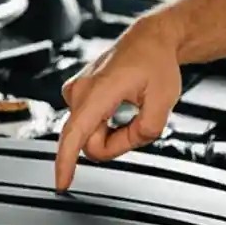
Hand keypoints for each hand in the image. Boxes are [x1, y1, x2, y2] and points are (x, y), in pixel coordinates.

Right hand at [54, 14, 182, 190]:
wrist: (149, 40)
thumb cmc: (156, 63)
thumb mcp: (163, 102)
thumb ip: (145, 132)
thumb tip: (126, 142)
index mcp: (98, 91)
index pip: (75, 135)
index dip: (66, 163)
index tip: (62, 184)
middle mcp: (79, 91)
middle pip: (90, 142)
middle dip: (116, 143)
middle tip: (143, 122)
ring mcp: (75, 91)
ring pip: (89, 134)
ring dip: (112, 133)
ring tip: (133, 108)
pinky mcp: (76, 94)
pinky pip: (88, 124)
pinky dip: (106, 124)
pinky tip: (121, 107)